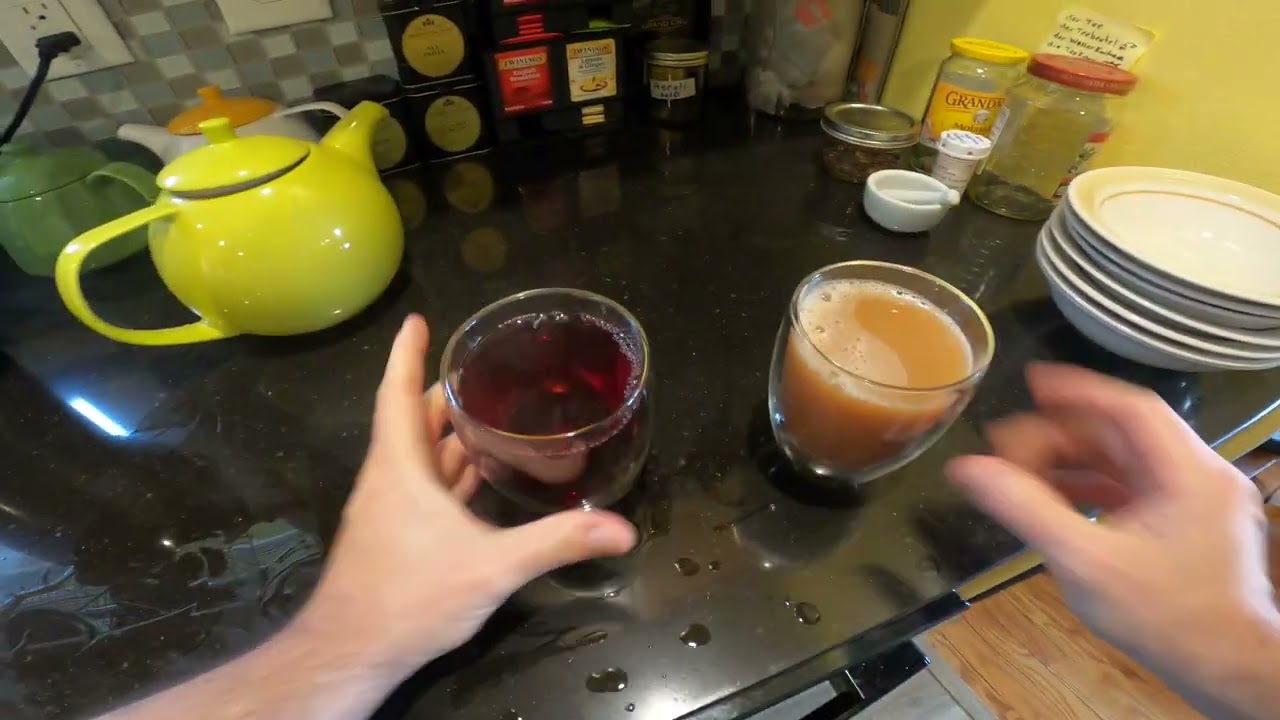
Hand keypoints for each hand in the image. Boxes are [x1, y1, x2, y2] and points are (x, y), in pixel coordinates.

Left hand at [298, 315, 637, 677]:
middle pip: (413, 421)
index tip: (418, 320)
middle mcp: (389, 480)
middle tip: (486, 371)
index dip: (407, 354)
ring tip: (492, 416)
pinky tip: (479, 480)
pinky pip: (422, 488)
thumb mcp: (492, 567)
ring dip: (448, 435)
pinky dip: (448, 474)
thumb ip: (556, 543)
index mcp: (400, 466)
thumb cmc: (410, 596)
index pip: (397, 394)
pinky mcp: (393, 537)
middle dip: (444, 393)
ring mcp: (387, 511)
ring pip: (418, 457)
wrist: (351, 653)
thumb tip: (619, 529)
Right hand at [944, 363, 1276, 683]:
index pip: (1131, 408)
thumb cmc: (1167, 619)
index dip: (1077, 390)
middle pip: (1124, 434)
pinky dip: (1094, 488)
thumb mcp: (1084, 562)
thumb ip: (1024, 508)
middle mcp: (1203, 477)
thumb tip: (967, 468)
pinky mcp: (1194, 526)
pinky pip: (1138, 489)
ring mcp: (1202, 502)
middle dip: (1062, 434)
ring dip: (1074, 462)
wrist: (1229, 672)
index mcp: (1189, 473)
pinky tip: (1055, 500)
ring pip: (1129, 462)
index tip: (1032, 382)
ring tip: (1020, 471)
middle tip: (1007, 444)